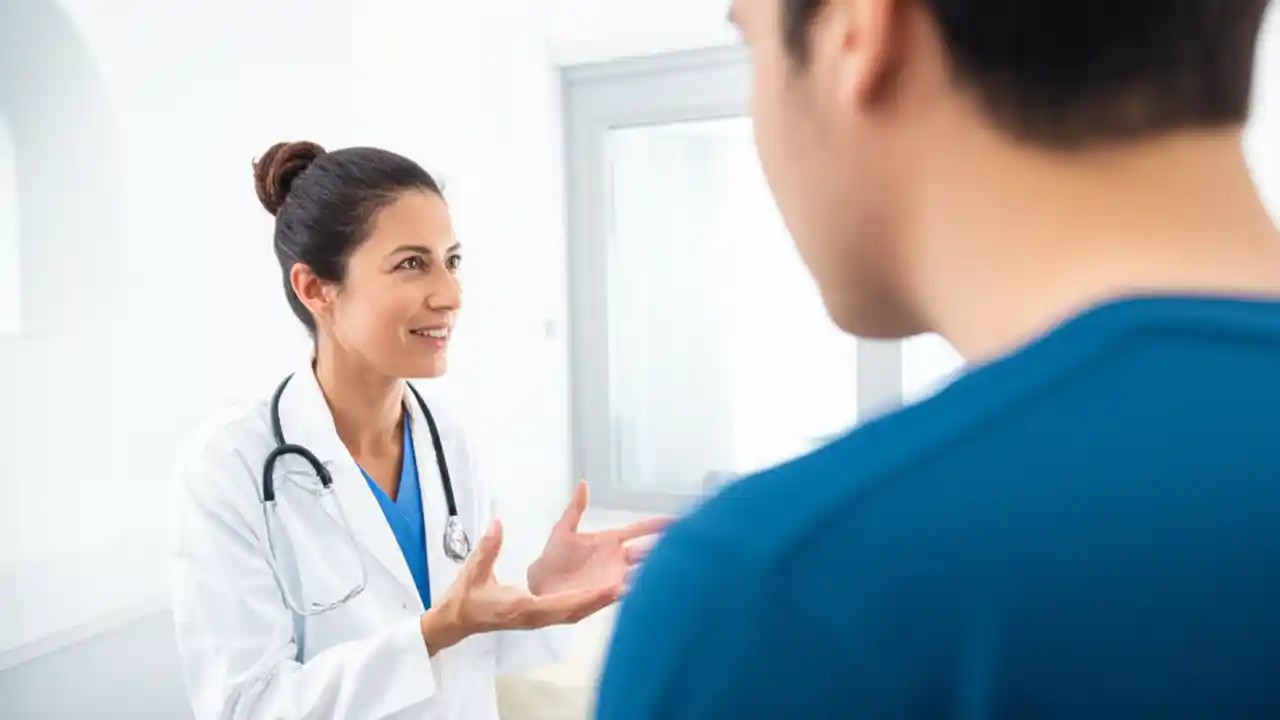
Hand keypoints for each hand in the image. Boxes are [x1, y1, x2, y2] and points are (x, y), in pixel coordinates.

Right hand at [421, 519, 618, 654]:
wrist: (455, 622)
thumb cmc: (465, 599)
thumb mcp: (473, 571)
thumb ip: (487, 548)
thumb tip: (497, 524)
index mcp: (523, 608)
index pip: (558, 605)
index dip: (584, 598)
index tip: (607, 589)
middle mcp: (536, 617)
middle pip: (576, 611)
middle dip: (601, 600)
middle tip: (627, 586)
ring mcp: (538, 619)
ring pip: (575, 613)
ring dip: (597, 602)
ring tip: (623, 588)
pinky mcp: (538, 616)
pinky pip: (568, 611)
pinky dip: (586, 603)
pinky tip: (600, 593)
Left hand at [526, 480, 670, 597]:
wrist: (539, 585)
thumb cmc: (552, 559)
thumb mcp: (564, 530)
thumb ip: (576, 508)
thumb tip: (583, 483)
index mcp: (610, 542)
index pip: (638, 531)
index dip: (656, 526)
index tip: (676, 520)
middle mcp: (617, 560)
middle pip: (647, 552)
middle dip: (664, 548)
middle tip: (684, 543)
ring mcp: (615, 577)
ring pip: (643, 571)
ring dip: (657, 570)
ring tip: (675, 566)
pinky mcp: (608, 595)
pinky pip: (629, 590)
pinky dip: (640, 588)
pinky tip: (650, 585)